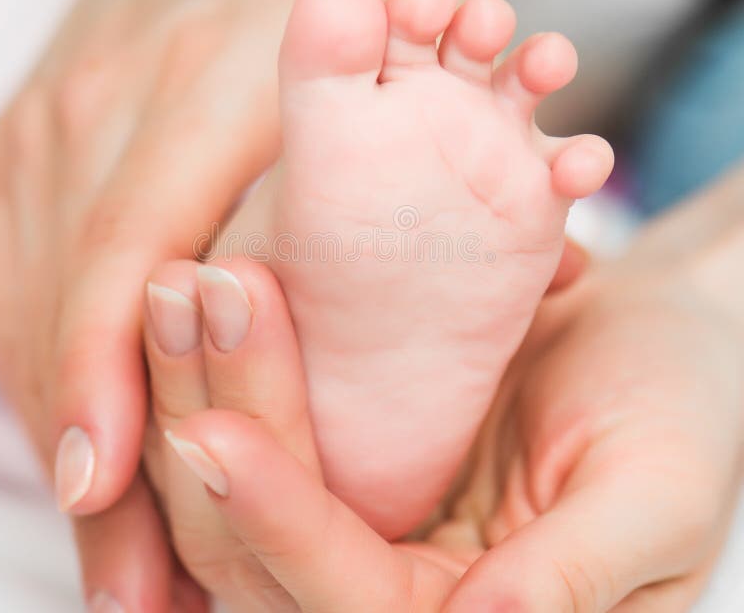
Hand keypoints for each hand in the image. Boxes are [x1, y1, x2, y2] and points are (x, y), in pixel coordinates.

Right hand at [0, 0, 469, 605]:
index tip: (114, 495)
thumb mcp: (399, 52)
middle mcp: (100, 105)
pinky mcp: (26, 130)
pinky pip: (15, 268)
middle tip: (128, 584)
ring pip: (22, 300)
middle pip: (64, 306)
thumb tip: (512, 293)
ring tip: (109, 534)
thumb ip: (428, 174)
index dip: (110, 388)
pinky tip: (83, 428)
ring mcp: (48, 118)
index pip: (127, 262)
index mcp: (197, 89)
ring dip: (62, 425)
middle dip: (89, 457)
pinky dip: (45, 360)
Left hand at [155, 248, 742, 611]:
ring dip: (193, 382)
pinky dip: (217, 356)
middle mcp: (390, 577)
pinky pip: (256, 413)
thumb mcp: (657, 495)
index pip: (349, 601)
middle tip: (192, 302)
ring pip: (229, 481)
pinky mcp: (338, 439)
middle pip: (256, 547)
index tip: (213, 431)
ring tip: (181, 282)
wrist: (654, 334)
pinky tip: (199, 277)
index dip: (279, 524)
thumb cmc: (678, 409)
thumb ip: (575, 577)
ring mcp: (355, 506)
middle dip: (213, 422)